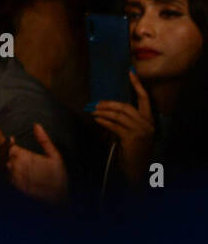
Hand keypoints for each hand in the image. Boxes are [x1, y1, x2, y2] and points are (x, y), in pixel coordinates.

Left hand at [0, 122, 68, 204]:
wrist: (58, 198)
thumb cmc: (58, 176)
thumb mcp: (55, 156)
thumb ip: (44, 140)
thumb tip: (36, 126)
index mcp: (23, 156)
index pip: (6, 144)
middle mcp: (14, 166)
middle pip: (3, 152)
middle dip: (6, 146)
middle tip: (12, 142)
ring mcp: (13, 176)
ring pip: (4, 163)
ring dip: (6, 156)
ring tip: (14, 152)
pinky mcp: (14, 185)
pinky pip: (7, 173)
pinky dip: (8, 167)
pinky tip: (15, 165)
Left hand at [92, 71, 155, 185]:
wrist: (136, 171)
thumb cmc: (131, 151)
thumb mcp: (130, 134)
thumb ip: (123, 121)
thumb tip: (106, 109)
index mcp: (149, 121)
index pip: (145, 99)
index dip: (137, 85)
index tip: (130, 72)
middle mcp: (148, 124)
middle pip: (126, 106)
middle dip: (109, 103)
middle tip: (95, 103)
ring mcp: (141, 131)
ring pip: (119, 115)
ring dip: (103, 111)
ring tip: (93, 110)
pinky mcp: (131, 138)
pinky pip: (114, 125)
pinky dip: (103, 120)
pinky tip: (96, 119)